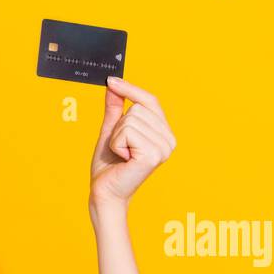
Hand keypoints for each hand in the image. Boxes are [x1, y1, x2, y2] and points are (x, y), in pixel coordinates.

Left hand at [89, 77, 176, 206]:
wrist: (104, 193)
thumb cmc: (108, 166)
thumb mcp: (111, 132)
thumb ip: (114, 109)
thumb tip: (113, 84)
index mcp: (163, 133)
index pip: (150, 100)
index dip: (130, 89)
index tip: (111, 80)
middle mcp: (169, 139)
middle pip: (138, 108)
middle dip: (119, 126)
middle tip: (119, 149)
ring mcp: (163, 147)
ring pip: (130, 119)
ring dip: (116, 137)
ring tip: (121, 155)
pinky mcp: (153, 154)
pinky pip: (127, 131)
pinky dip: (116, 144)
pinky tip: (122, 159)